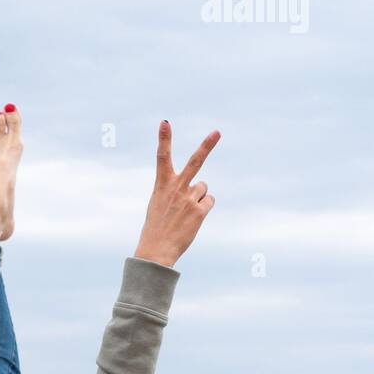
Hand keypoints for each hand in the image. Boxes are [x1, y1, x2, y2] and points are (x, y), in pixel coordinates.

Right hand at [135, 120, 219, 267]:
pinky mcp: (199, 211)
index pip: (162, 157)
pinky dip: (204, 208)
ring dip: (198, 197)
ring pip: (203, 188)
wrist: (156, 251)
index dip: (164, 138)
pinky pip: (209, 201)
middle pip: (195, 162)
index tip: (165, 122)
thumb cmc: (156, 227)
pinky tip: (192, 218)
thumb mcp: (159, 204)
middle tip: (217, 132)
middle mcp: (176, 188)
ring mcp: (188, 199)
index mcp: (162, 185)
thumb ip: (176, 190)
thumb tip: (202, 187)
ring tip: (185, 213)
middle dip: (207, 146)